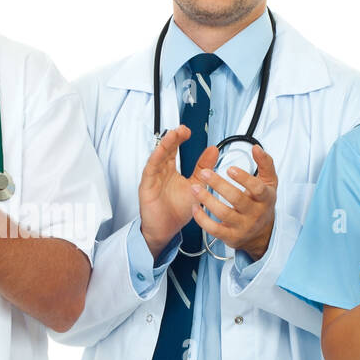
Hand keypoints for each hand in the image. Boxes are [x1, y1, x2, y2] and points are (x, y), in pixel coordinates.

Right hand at [138, 125, 204, 257]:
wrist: (166, 230)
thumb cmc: (177, 210)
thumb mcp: (196, 185)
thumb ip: (203, 168)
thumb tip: (213, 150)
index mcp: (170, 171)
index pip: (173, 150)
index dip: (179, 139)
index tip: (187, 131)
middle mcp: (160, 173)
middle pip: (165, 151)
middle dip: (173, 139)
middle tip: (182, 130)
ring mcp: (153, 179)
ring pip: (157, 158)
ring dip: (164, 146)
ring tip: (173, 135)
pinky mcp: (147, 187)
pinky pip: (150, 171)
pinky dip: (155, 160)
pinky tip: (160, 152)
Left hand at [191, 142, 278, 259]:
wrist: (262, 233)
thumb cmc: (262, 203)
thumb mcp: (269, 183)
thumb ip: (265, 163)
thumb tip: (256, 148)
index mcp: (265, 198)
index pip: (257, 189)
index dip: (244, 179)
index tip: (230, 169)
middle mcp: (254, 213)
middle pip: (237, 199)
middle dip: (219, 185)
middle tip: (205, 173)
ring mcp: (242, 226)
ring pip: (223, 214)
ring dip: (207, 200)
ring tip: (194, 188)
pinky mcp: (230, 237)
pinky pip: (214, 229)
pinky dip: (202, 219)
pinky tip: (195, 207)